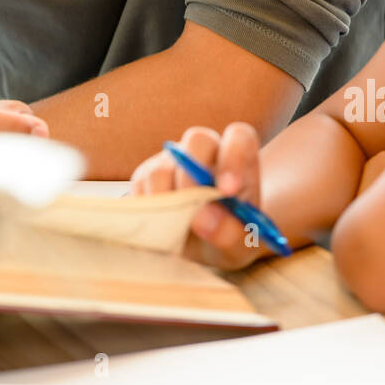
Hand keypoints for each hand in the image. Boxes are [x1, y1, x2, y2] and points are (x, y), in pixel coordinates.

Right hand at [130, 123, 261, 270]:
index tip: (229, 191)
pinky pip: (141, 183)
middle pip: (198, 140)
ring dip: (168, 200)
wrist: (207, 247)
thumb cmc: (232, 236)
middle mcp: (207, 151)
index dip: (233, 158)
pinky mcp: (148, 175)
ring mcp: (175, 160)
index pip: (239, 138)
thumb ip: (231, 232)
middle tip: (193, 213)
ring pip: (164, 166)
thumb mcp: (243, 243)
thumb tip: (204, 219)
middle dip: (193, 176)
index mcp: (241, 159)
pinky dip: (148, 207)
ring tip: (177, 230)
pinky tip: (161, 227)